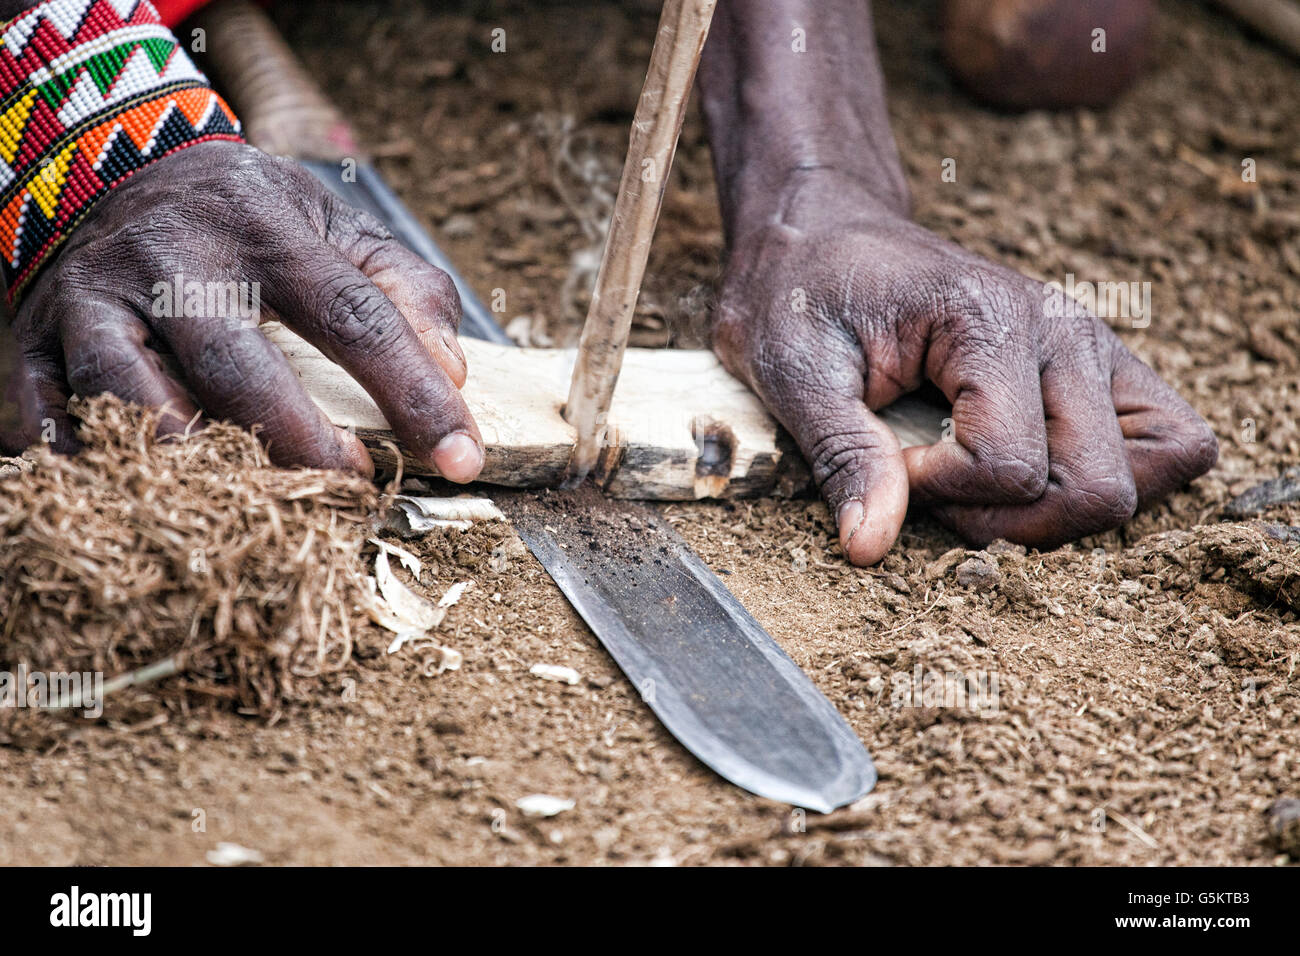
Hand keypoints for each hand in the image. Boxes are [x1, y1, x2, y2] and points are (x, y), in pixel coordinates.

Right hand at [1, 141, 483, 481]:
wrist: (121, 157)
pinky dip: (78, 454)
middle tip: (347, 490)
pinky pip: (46, 400)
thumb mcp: (340, 226)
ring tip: (240, 501)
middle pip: (236, 363)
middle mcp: (179, 257)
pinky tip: (124, 496)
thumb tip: (454, 373)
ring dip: (184, 456)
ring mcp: (100, 291)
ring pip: (127, 385)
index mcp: (270, 231)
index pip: (357, 316)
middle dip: (296, 441)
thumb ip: (407, 289)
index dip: (414, 392)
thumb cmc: (253, 218)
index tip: (461, 457)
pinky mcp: (43, 325)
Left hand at [712, 178, 1217, 564]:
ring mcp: (1094, 348)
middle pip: (1100, 486)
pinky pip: (1171, 442)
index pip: (1010, 465)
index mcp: (991, 319)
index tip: (888, 463)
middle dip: (1010, 518)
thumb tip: (870, 549)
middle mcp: (1065, 330)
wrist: (827, 238)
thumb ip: (842, 457)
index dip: (940, 493)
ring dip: (1068, 509)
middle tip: (936, 489)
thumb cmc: (806, 298)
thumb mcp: (796, 372)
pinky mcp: (1102, 369)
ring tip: (984, 488)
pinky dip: (1114, 479)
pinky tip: (1033, 477)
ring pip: (1160, 469)